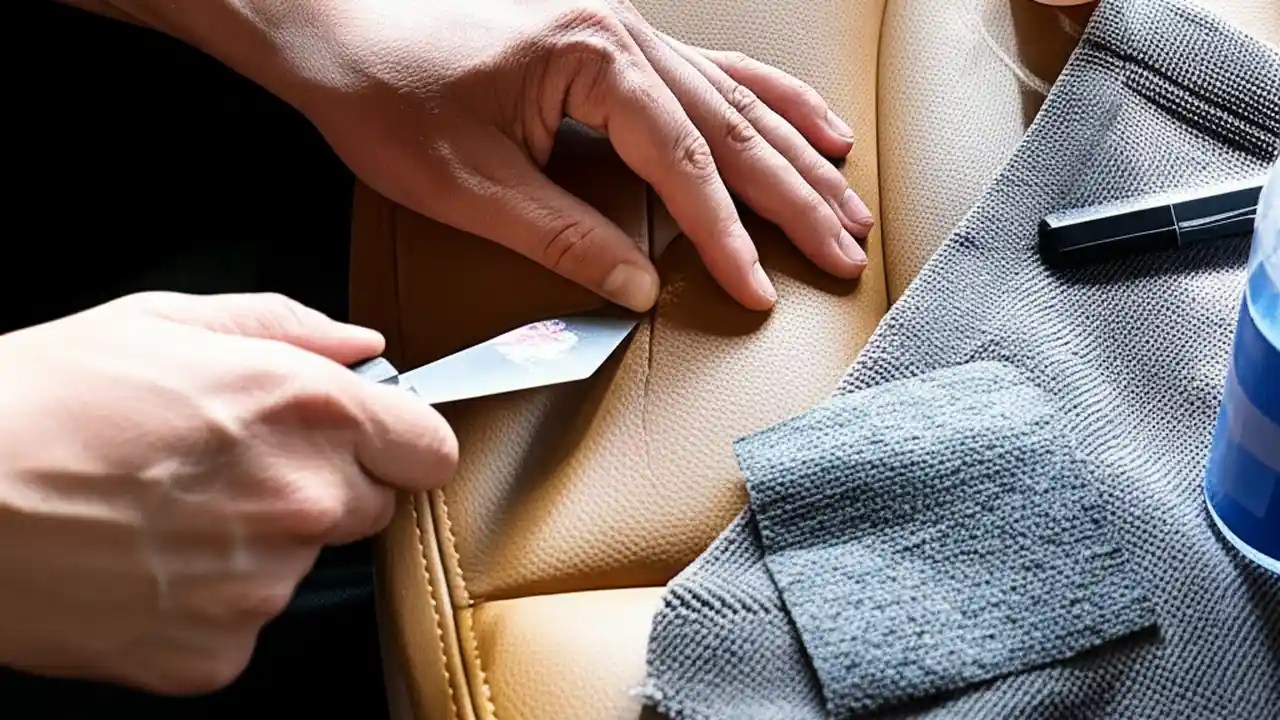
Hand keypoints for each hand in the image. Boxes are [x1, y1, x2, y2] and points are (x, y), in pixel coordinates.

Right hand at [0, 292, 456, 693]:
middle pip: (370, 508)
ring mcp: (261, 584)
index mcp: (306, 410)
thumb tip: (363, 348)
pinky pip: (246, 624)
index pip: (429, 449)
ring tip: (167, 513)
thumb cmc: (39, 399)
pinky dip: (210, 603)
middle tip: (232, 470)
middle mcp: (300, 499)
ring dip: (259, 544)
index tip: (372, 444)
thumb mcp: (164, 322)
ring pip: (303, 565)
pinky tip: (148, 565)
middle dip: (322, 488)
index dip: (399, 444)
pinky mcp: (216, 651)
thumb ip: (287, 329)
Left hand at [96, 0, 874, 311]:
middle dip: (793, 196)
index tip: (763, 288)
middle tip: (846, 249)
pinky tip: (802, 121)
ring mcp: (623, 31)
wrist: (334, 25)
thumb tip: (636, 285)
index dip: (726, 236)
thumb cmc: (386, 93)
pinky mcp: (611, 40)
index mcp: (594, 61)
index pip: (684, 165)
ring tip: (846, 196)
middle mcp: (623, 36)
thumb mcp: (470, 184)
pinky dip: (762, 99)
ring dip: (794, 150)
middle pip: (731, 127)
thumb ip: (562, 238)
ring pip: (734, 96)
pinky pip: (709, 69)